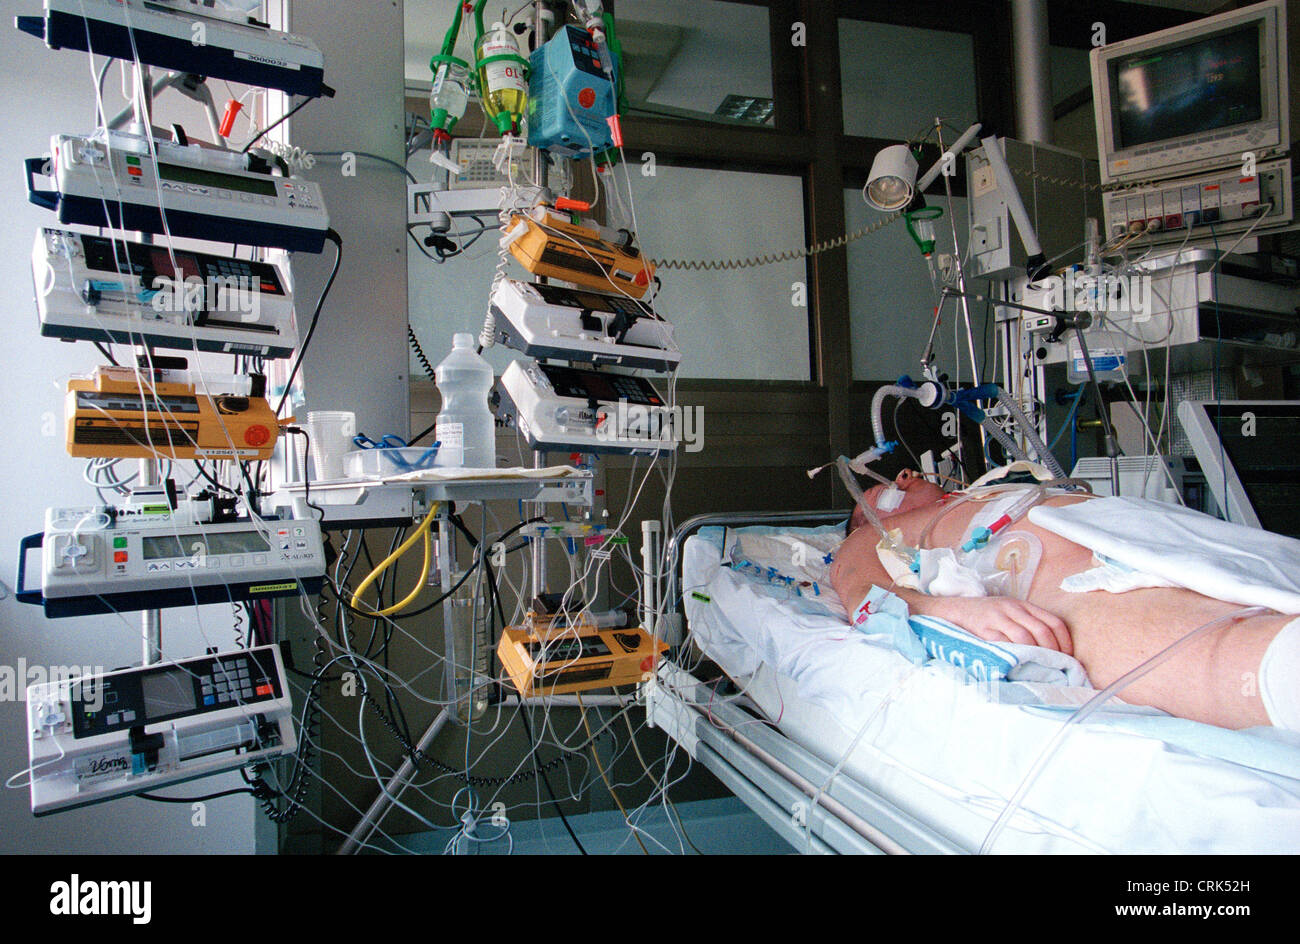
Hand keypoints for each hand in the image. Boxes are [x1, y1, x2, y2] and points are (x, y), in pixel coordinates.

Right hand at [926, 596, 1072, 654]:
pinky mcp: (984, 630)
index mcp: (1023, 605)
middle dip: (1054, 652)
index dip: (1065, 642)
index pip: (1053, 622)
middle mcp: (1012, 609)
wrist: (953, 609)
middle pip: (1043, 631)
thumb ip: (1027, 623)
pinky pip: (1005, 644)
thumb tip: (1051, 649)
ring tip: (1041, 668)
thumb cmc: (984, 615)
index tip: (1069, 657)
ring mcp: (998, 619)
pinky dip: (1016, 656)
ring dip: (1037, 655)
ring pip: (1026, 638)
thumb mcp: (1008, 612)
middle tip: (1057, 667)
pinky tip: (1021, 665)